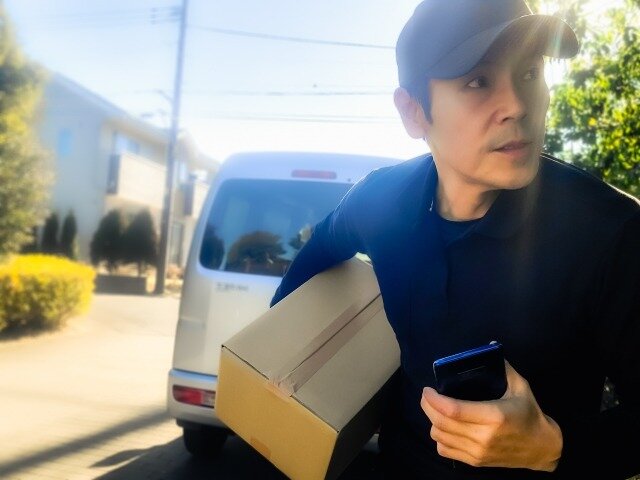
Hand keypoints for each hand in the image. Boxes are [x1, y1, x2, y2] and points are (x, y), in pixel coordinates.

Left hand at [420, 361, 562, 470]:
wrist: (542, 447)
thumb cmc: (529, 413)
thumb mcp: (521, 387)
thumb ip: (503, 367)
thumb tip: (489, 346)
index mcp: (493, 416)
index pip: (453, 410)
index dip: (434, 400)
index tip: (427, 389)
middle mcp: (483, 436)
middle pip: (441, 423)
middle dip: (427, 406)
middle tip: (426, 395)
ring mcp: (478, 452)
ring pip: (440, 437)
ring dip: (432, 421)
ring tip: (435, 409)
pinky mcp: (476, 462)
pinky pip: (445, 451)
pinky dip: (439, 438)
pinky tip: (444, 427)